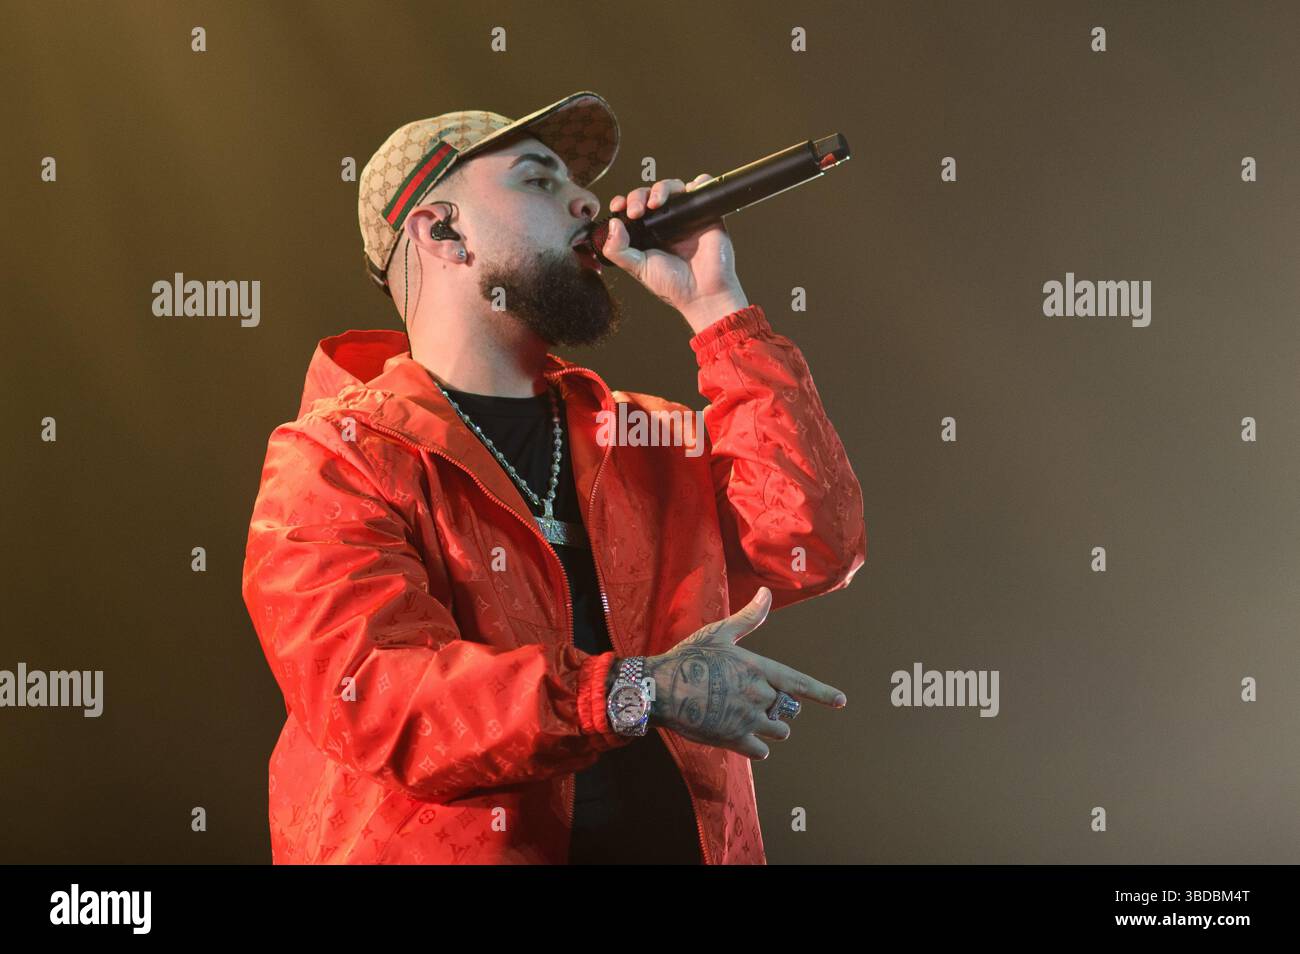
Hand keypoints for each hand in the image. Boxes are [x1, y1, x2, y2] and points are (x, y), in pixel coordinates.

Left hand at [601, 174, 748, 332]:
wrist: (702, 294)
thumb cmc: (672, 286)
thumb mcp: (638, 269)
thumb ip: (618, 250)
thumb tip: (613, 225)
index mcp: (648, 232)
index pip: (633, 207)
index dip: (624, 202)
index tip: (618, 206)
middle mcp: (666, 222)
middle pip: (650, 194)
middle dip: (639, 196)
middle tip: (637, 211)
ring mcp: (686, 217)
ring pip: (673, 188)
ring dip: (662, 188)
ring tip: (656, 201)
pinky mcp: (707, 215)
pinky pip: (703, 189)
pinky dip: (699, 182)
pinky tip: (690, 188)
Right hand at [644, 587, 847, 759]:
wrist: (660, 688)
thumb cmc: (689, 656)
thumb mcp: (719, 633)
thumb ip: (749, 618)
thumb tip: (766, 593)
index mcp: (759, 668)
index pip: (800, 682)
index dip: (823, 693)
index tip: (841, 701)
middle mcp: (758, 694)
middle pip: (788, 708)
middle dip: (780, 706)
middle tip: (757, 700)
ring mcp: (747, 718)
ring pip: (779, 730)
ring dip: (773, 727)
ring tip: (754, 718)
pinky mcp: (733, 738)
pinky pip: (760, 750)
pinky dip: (758, 746)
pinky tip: (747, 740)